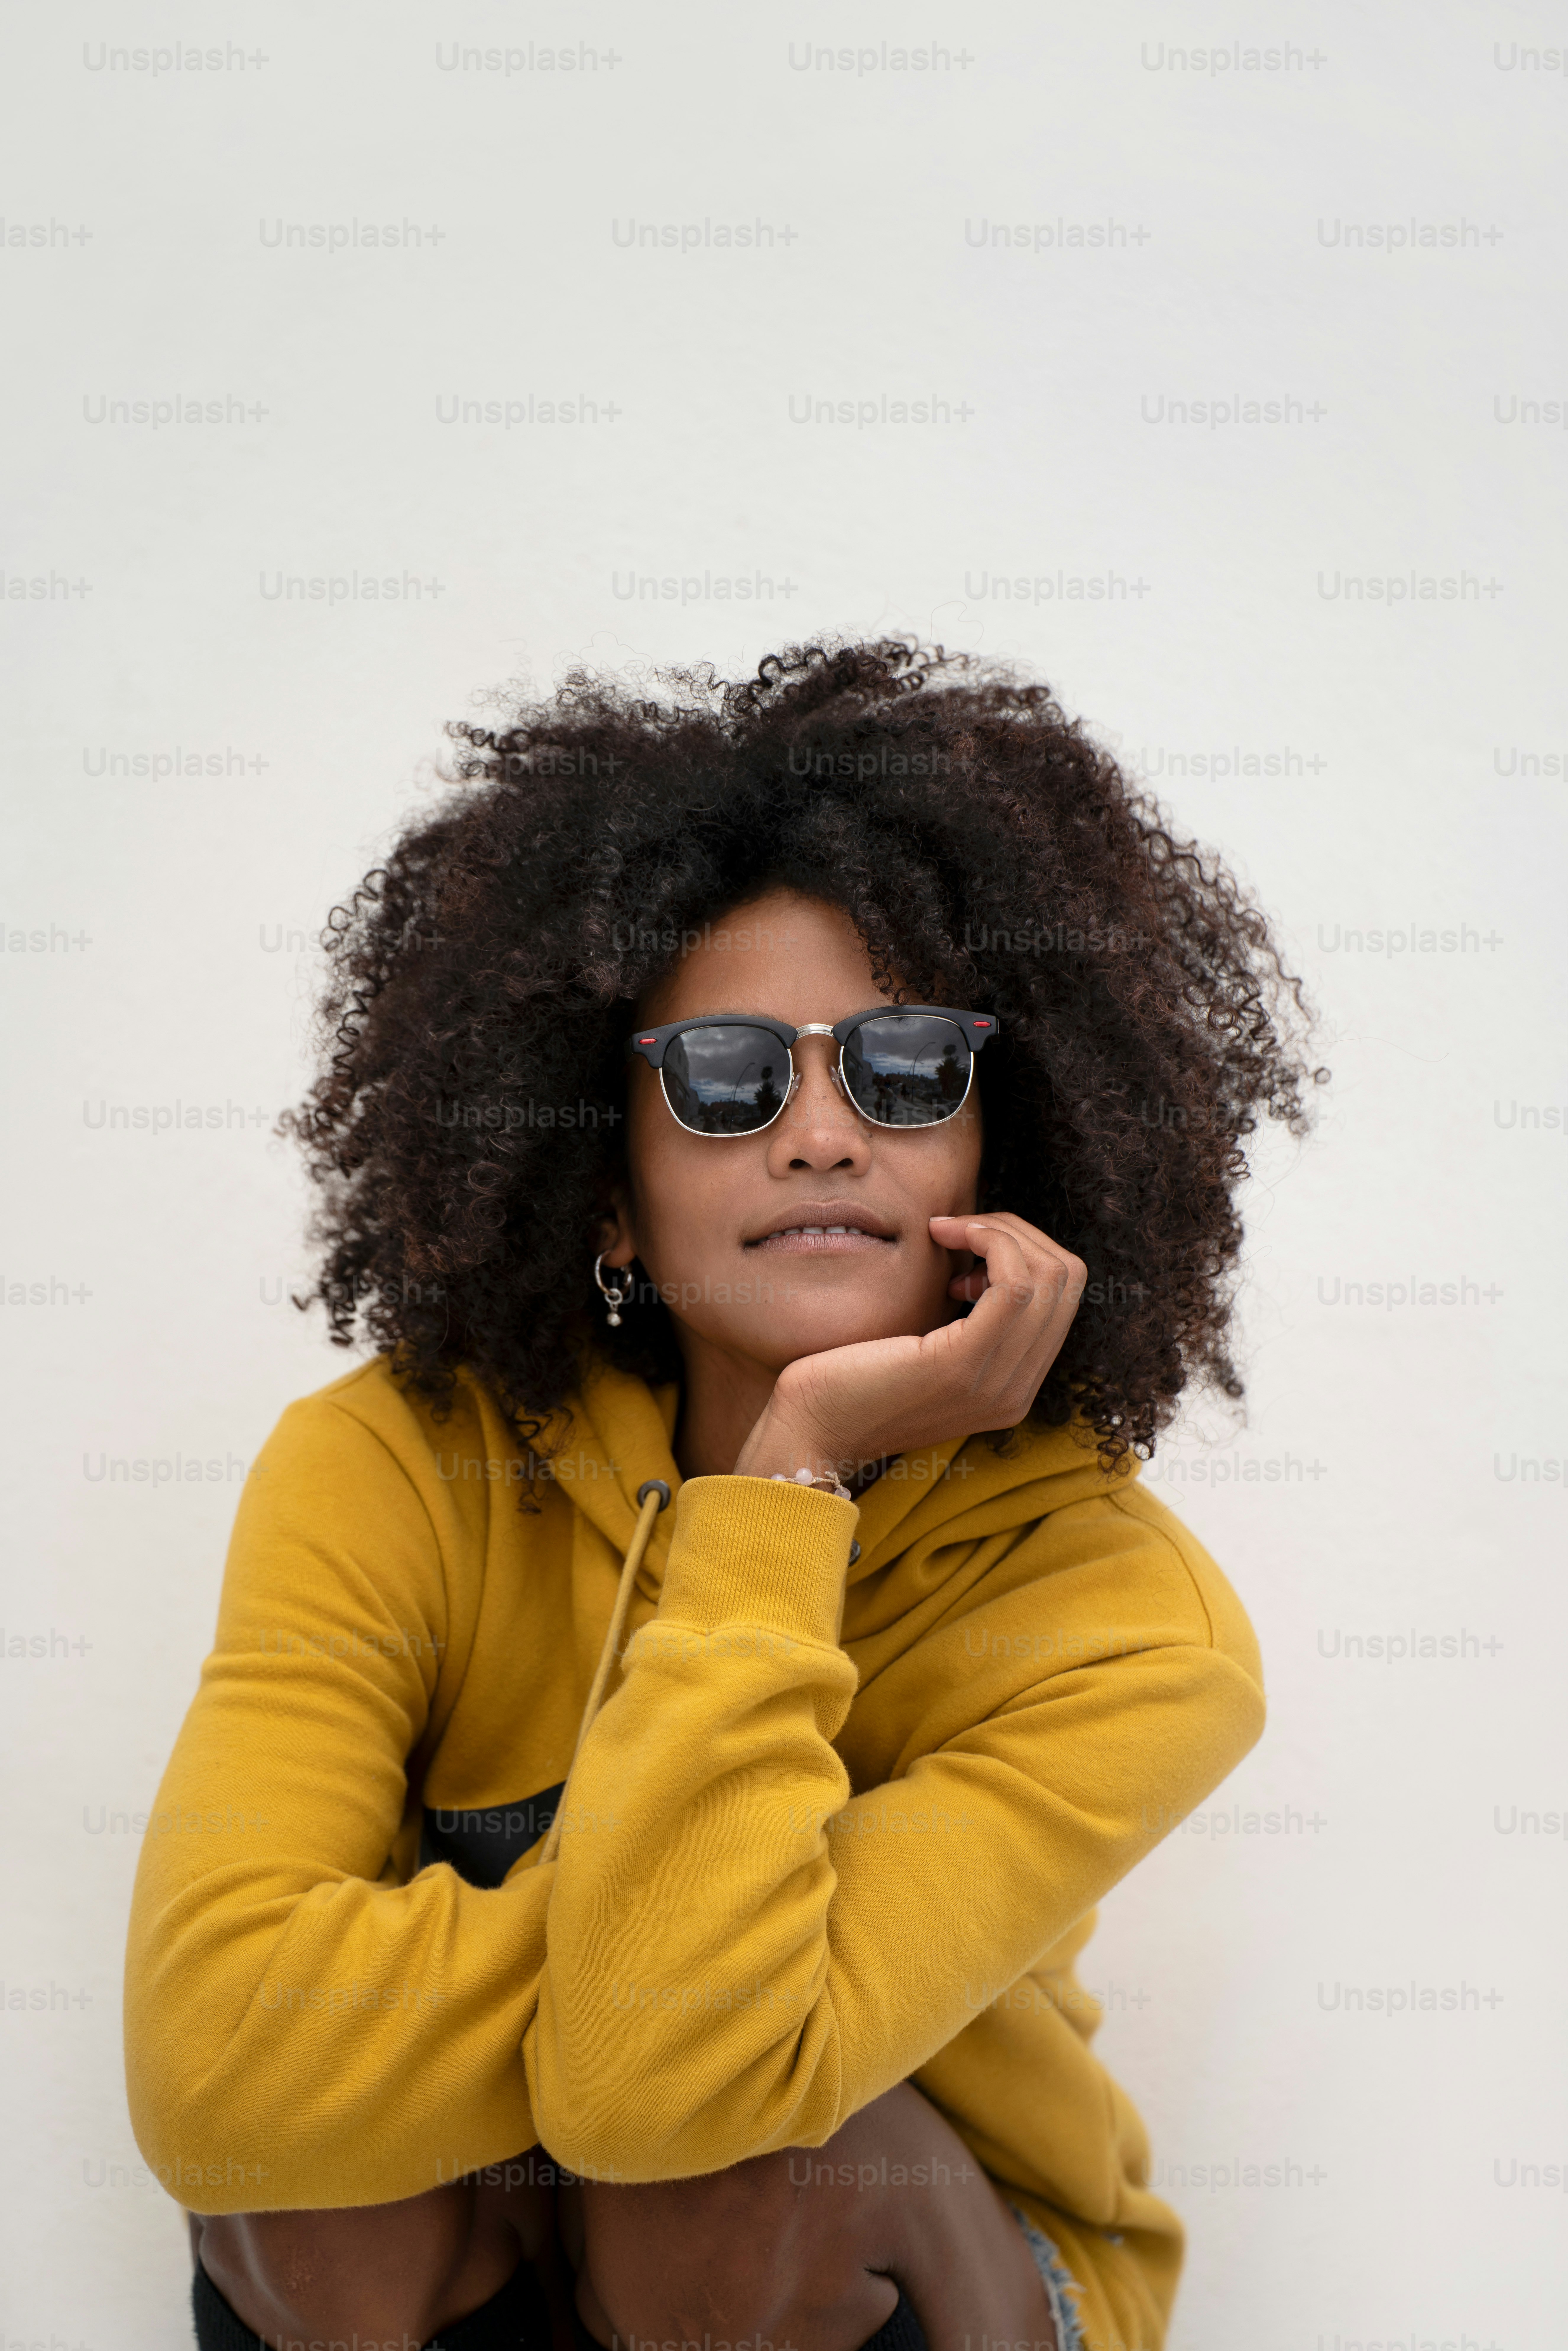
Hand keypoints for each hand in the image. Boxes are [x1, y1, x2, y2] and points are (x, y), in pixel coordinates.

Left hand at [731, 1213, 1086, 1484]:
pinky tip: (944, 1234)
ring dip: (1001, 1231)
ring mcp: (995, 1383)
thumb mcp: (926, 1347)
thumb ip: (968, 1320)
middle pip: (1066, 1279)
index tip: (965, 1250)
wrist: (809, 1430)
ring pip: (1048, 1276)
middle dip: (1018, 1233)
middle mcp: (1017, 1392)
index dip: (1023, 1251)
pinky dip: (989, 1241)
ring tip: (948, 1230)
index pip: (1061, 1297)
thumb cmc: (850, 1378)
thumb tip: (985, 1261)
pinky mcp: (962, 1365)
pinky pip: (1015, 1285)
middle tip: (960, 1229)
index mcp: (1012, 1387)